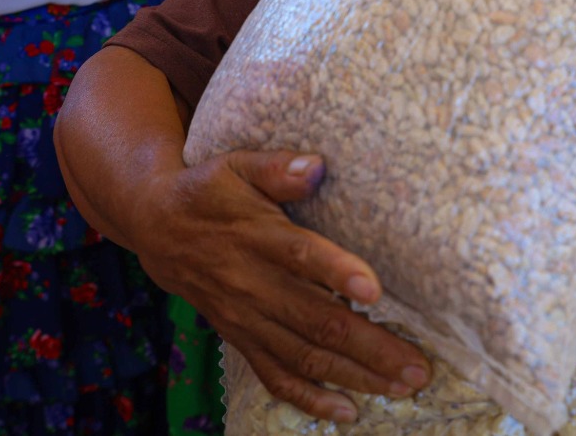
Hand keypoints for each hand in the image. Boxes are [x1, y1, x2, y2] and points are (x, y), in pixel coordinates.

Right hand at [134, 149, 429, 423]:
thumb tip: (317, 166)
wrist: (157, 228)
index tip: (373, 289)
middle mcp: (253, 284)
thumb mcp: (237, 165)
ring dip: (354, 376)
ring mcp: (246, 318)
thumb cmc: (209, 191)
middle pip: (316, 319)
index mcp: (257, 237)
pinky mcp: (241, 337)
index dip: (336, 272)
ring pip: (305, 355)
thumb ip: (277, 167)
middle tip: (417, 365)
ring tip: (401, 387)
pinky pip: (275, 376)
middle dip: (370, 347)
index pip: (300, 256)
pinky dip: (309, 399)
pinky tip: (347, 411)